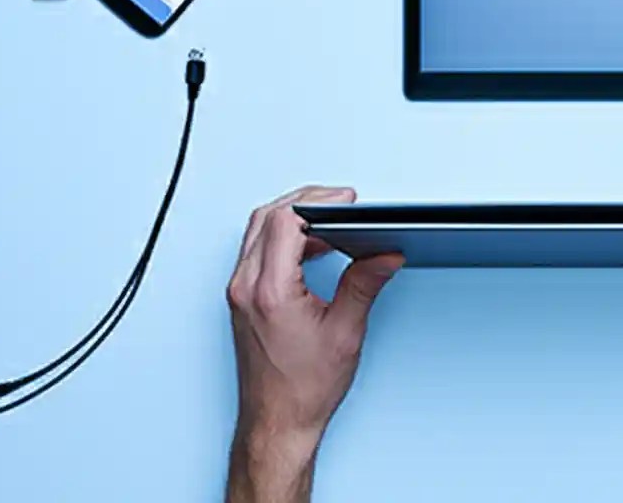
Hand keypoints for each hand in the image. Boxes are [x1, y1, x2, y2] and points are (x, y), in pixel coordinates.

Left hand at [225, 186, 403, 502]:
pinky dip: (283, 238)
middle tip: (340, 202)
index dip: (319, 201)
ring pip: (258, 231)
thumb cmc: (302, 390)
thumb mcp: (345, 332)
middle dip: (306, 201)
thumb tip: (384, 255)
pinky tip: (312, 247)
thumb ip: (364, 285)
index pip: (285, 221)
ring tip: (330, 222)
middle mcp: (246, 287)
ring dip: (292, 217)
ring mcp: (239, 292)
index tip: (346, 200)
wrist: (277, 421)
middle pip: (267, 217)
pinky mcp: (241, 298)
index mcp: (269, 291)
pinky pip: (257, 250)